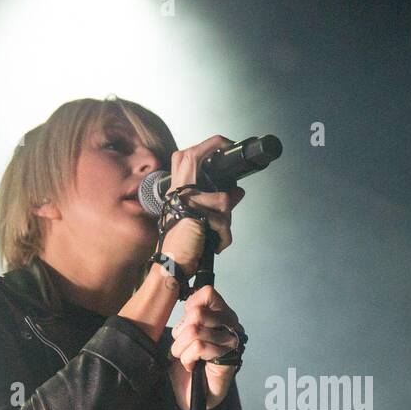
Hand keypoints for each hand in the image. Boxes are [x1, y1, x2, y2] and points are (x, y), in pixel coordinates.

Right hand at [159, 135, 246, 275]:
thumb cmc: (184, 243)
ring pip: (222, 198)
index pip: (186, 156)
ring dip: (225, 220)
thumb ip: (219, 201)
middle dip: (212, 156)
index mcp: (177, 189)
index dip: (209, 145)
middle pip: (192, 157)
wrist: (172, 265)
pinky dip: (225, 235)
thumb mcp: (202, 219)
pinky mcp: (194, 214)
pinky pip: (223, 220)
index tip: (225, 145)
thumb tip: (238, 190)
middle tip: (228, 169)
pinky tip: (218, 243)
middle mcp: (177, 191)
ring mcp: (184, 200)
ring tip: (218, 234)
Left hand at [168, 284, 244, 409]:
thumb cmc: (187, 366)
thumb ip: (188, 318)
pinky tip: (192, 366)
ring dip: (181, 349)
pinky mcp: (228, 358)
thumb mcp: (183, 336)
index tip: (185, 325)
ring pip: (195, 331)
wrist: (192, 397)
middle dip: (180, 334)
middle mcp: (229, 325)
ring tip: (186, 358)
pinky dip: (188, 358)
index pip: (208, 293)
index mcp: (220, 315)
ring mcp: (231, 342)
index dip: (191, 306)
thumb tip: (189, 307)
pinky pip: (199, 347)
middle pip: (197, 313)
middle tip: (183, 348)